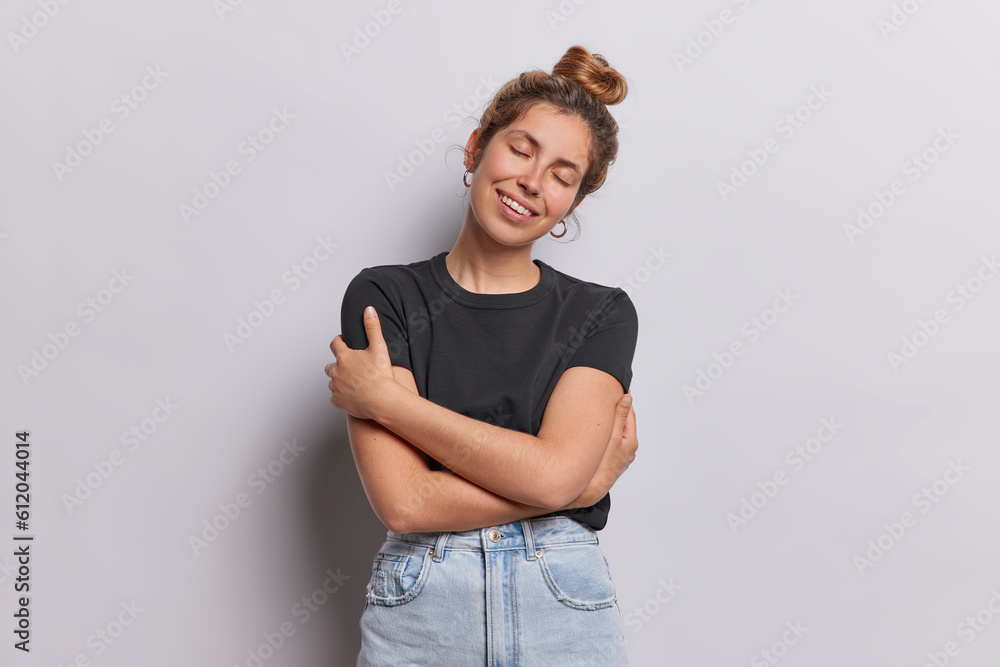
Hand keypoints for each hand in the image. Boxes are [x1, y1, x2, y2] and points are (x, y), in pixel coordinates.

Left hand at [326, 306, 395, 419]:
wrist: (381, 400)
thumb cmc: (381, 375)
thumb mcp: (379, 347)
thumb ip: (372, 327)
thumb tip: (368, 310)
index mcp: (344, 357)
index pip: (335, 344)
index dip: (339, 342)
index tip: (344, 342)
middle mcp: (336, 371)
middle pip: (330, 365)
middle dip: (338, 365)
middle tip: (350, 367)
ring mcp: (335, 387)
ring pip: (333, 382)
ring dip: (340, 381)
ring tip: (353, 383)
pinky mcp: (337, 401)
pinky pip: (336, 398)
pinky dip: (342, 396)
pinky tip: (353, 396)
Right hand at [562, 393, 637, 509]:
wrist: (590, 489)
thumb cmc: (600, 464)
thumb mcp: (611, 436)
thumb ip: (620, 415)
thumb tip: (628, 398)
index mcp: (630, 441)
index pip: (630, 414)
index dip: (625, 401)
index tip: (621, 389)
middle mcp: (628, 450)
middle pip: (624, 424)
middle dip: (619, 411)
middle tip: (612, 397)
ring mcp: (620, 457)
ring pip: (616, 434)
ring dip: (612, 423)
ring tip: (605, 412)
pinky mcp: (610, 462)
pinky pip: (610, 443)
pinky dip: (606, 435)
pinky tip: (598, 433)